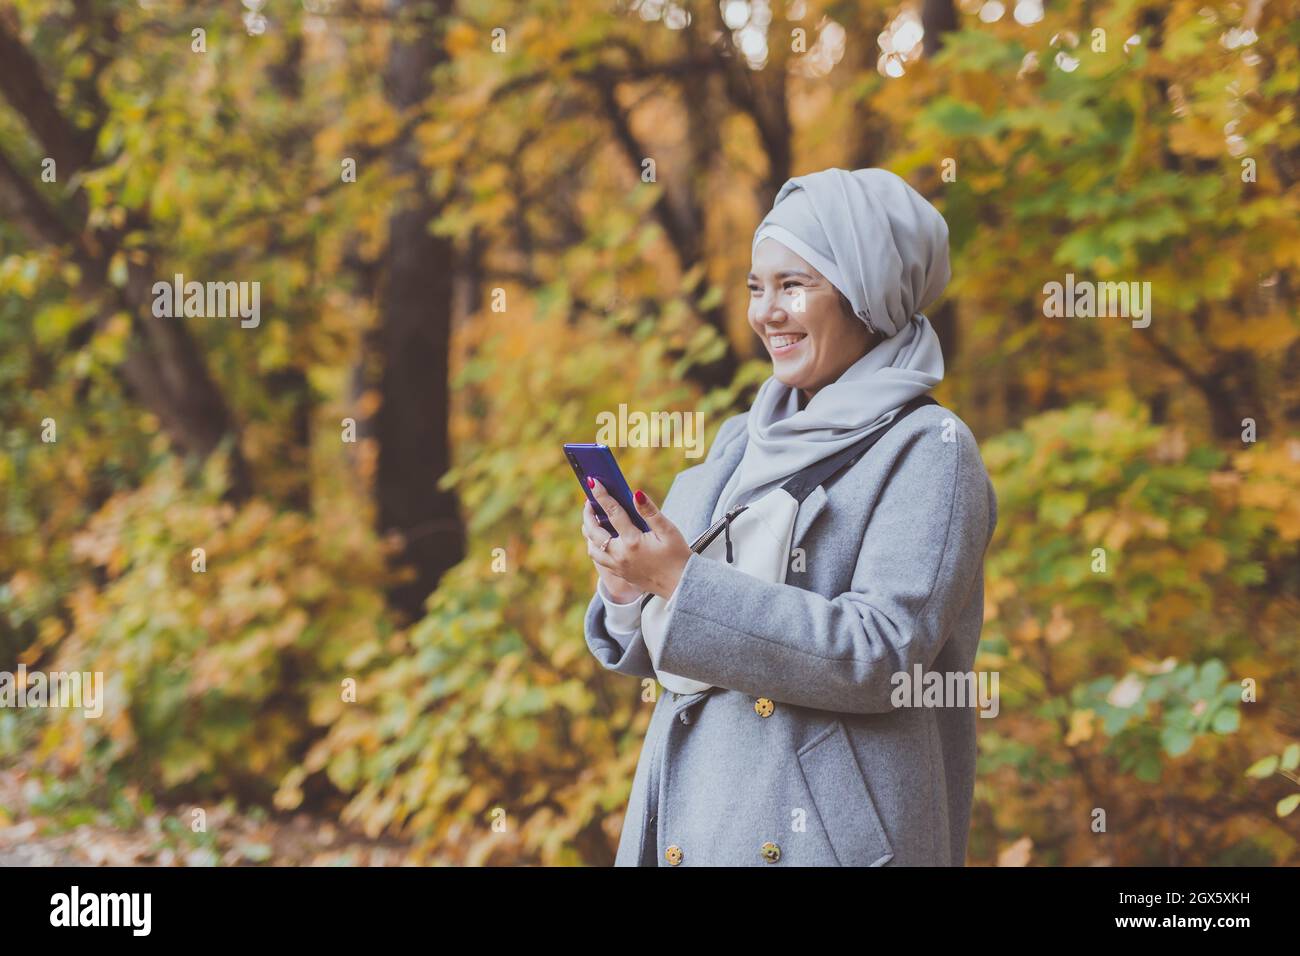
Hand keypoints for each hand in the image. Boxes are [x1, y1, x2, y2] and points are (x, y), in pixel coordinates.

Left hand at [583, 478, 692, 600]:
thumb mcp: (668, 531)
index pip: (612, 512)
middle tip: (588, 502)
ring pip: (592, 549)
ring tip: (591, 521)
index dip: (601, 495)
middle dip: (588, 514)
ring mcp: (618, 566)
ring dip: (588, 534)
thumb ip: (650, 512)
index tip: (592, 482)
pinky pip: (600, 560)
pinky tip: (601, 540)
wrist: (681, 586)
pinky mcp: (621, 574)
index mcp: (633, 542)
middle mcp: (621, 555)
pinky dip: (595, 547)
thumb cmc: (678, 557)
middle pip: (594, 532)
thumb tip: (635, 494)